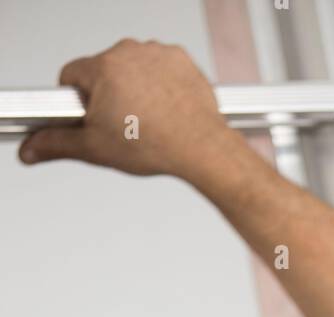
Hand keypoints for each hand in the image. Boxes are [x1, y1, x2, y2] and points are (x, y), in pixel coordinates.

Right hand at [18, 38, 230, 179]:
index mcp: (102, 67)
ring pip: (132, 69)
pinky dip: (160, 85)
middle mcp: (128, 52)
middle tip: (123, 125)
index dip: (77, 101)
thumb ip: (57, 144)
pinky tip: (165, 109)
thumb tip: (33, 147)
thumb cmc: (155, 145)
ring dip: (135, 89)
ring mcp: (156, 52)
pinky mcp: (179, 58)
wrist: (201, 146)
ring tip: (147, 121)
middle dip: (108, 95)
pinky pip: (160, 68)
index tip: (90, 116)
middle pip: (103, 72)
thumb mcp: (95, 149)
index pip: (71, 75)